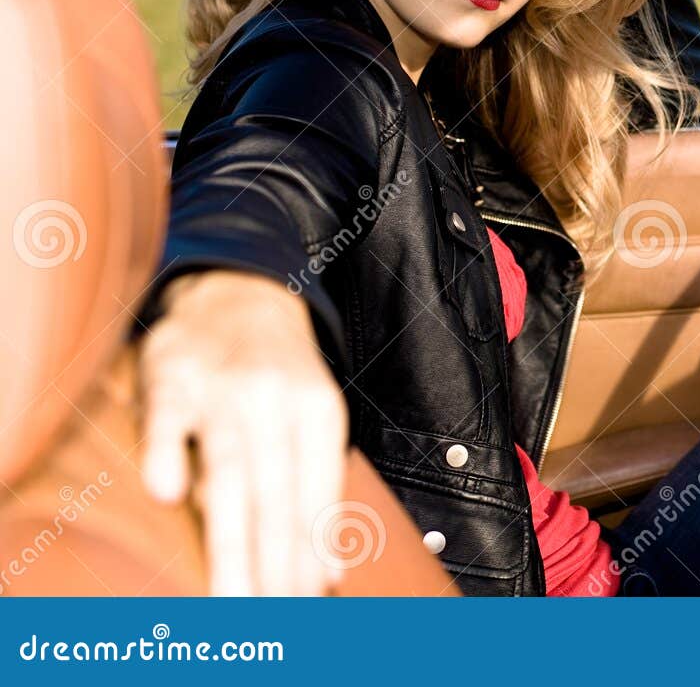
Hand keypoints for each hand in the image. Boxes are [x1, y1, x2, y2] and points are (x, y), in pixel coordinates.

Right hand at [138, 269, 347, 595]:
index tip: (307, 603)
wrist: (238, 288)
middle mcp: (276, 401)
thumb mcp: (310, 415)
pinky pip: (167, 420)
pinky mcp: (170, 376)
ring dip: (230, 542)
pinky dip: (166, 454)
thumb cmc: (276, 371)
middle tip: (272, 620)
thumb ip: (313, 487)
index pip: (316, 494)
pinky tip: (168, 497)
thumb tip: (325, 573)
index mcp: (319, 413)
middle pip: (275, 494)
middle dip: (274, 565)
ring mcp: (223, 388)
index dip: (311, 552)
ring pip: (228, 472)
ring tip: (234, 599)